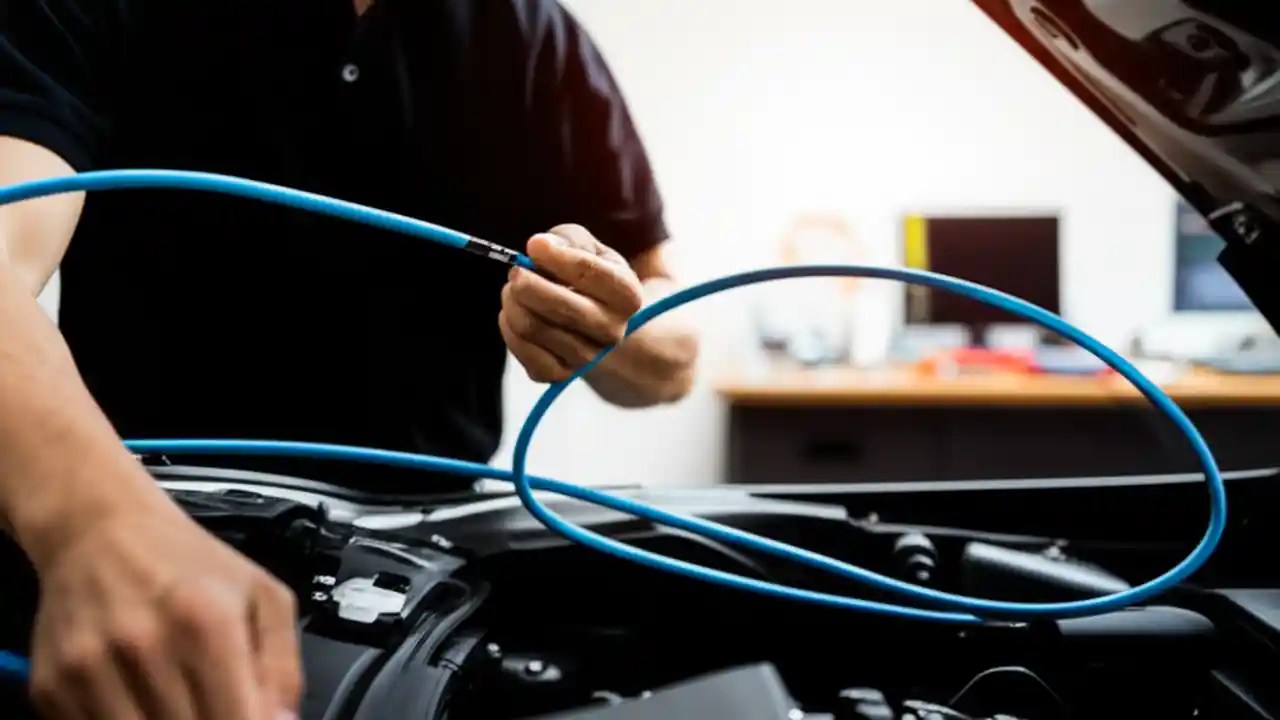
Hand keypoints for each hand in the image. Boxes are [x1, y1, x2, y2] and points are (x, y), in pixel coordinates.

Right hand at [27, 501, 300, 719]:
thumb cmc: (190, 564)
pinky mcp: (51, 685)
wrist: (99, 529)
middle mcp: (144, 647)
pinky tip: (139, 702)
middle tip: (212, 705)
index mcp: (207, 624)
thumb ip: (281, 667)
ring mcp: (90, 669)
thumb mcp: (261, 595)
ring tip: (179, 704)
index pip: (234, 719)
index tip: (245, 715)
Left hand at [500, 224, 644, 382]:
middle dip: (525, 282)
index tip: (534, 245)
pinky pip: (520, 348)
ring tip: (515, 289)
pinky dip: (508, 325)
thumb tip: (541, 246)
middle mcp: (611, 331)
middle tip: (516, 270)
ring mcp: (586, 357)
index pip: (588, 273)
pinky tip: (515, 312)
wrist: (597, 325)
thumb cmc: (590, 280)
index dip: (555, 257)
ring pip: (531, 326)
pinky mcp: (559, 374)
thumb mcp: (590, 249)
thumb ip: (569, 239)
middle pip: (556, 306)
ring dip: (512, 301)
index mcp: (626, 295)